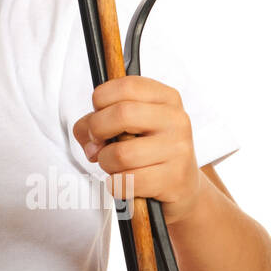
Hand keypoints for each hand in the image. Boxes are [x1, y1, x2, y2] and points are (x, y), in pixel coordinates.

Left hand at [71, 76, 203, 223]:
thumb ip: (96, 122)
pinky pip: (128, 181)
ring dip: (106, 163)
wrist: (181, 185)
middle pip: (122, 114)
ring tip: (114, 165)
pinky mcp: (174, 179)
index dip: (100, 101)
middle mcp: (176, 120)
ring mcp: (178, 150)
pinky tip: (124, 182)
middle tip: (98, 143)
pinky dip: (116, 184)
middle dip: (97, 131)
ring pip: (121, 154)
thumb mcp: (126, 126)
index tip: (98, 115)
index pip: (126, 86)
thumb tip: (88, 139)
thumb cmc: (147, 150)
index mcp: (165, 98)